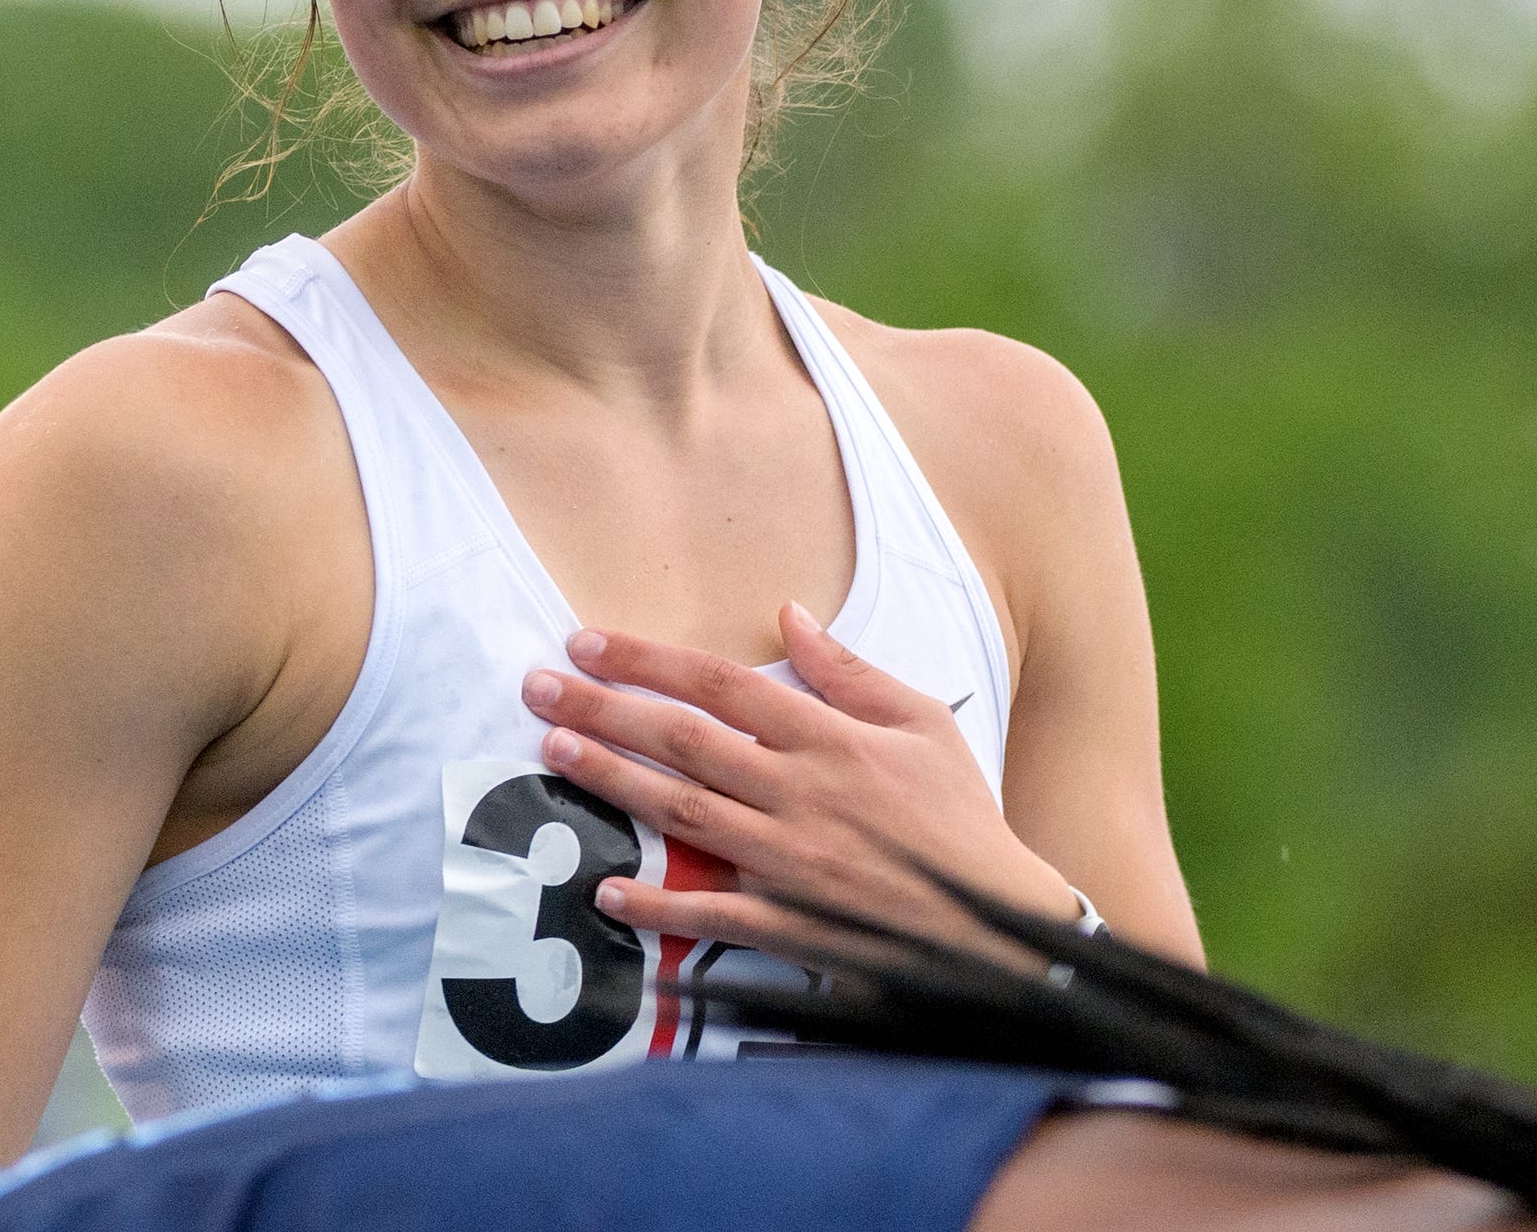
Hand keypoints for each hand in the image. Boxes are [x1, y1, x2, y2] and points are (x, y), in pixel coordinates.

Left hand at [521, 600, 1074, 954]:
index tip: (589, 641)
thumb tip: (790, 613)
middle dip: (606, 709)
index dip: (650, 660)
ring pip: (684, 814)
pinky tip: (606, 887)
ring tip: (554, 751)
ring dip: (613, 782)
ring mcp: (790, 862)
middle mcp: (800, 795)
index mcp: (830, 740)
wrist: (997, 922)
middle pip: (685, 742)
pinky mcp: (790, 924)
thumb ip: (851, 671)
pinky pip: (711, 915)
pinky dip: (658, 905)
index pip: (723, 685)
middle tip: (539, 686)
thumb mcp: (923, 723)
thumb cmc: (960, 816)